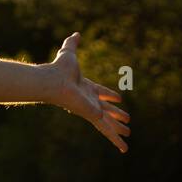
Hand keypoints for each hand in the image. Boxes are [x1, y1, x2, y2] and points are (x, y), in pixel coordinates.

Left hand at [49, 32, 130, 152]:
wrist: (53, 81)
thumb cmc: (59, 68)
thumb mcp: (68, 52)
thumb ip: (71, 43)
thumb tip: (75, 33)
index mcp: (86, 87)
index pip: (101, 92)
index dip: (109, 94)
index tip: (119, 98)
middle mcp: (89, 100)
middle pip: (107, 109)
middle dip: (116, 114)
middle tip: (127, 119)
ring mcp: (92, 110)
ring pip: (109, 122)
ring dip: (119, 128)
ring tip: (129, 133)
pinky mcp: (93, 117)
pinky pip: (107, 131)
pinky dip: (115, 139)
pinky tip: (124, 148)